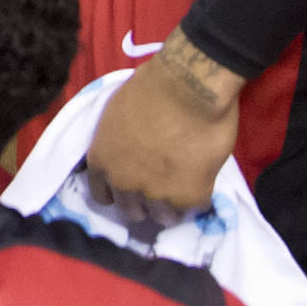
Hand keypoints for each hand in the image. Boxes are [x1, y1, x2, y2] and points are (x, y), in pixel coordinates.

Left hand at [82, 37, 241, 236]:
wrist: (188, 88)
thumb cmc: (150, 88)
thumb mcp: (117, 115)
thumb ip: (119, 143)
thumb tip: (128, 149)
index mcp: (102, 161)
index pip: (102, 194)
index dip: (117, 190)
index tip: (130, 183)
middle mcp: (124, 184)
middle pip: (131, 211)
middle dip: (144, 202)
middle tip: (160, 185)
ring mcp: (157, 195)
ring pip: (164, 217)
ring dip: (172, 204)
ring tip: (184, 185)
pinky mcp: (189, 198)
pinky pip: (195, 206)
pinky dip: (200, 194)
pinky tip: (204, 175)